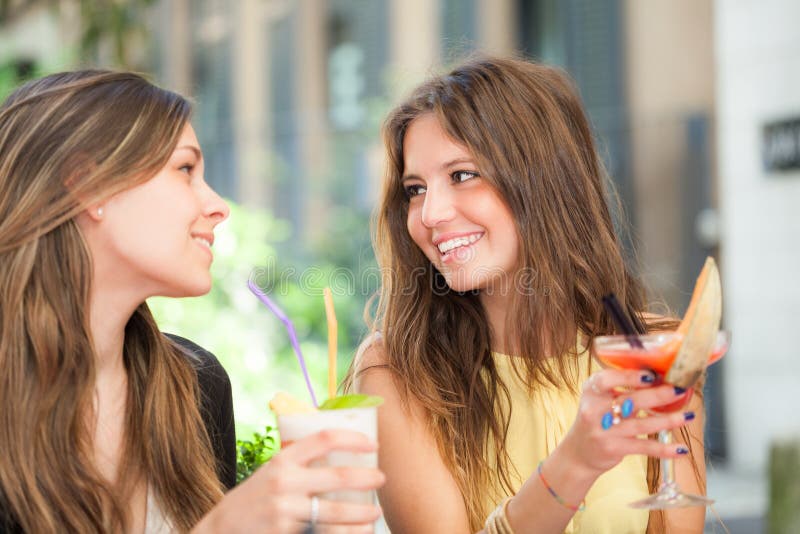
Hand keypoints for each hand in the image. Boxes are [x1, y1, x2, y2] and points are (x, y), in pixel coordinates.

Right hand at [193, 429, 384, 533]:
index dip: (353, 439)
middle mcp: (285, 482)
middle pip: (338, 477)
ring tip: (375, 515)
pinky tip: (358, 532)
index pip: (324, 439)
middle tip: (381, 479)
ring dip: (361, 515)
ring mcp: (285, 510)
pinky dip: (344, 533)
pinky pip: (323, 533)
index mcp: (283, 460)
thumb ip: (299, 464)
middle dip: (367, 478)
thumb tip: (341, 455)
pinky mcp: (287, 533)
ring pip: (335, 513)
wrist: (222, 529)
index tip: (372, 444)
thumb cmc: (254, 498)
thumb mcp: (271, 472)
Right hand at [561, 369, 694, 476]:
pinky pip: (644, 447)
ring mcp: (604, 431)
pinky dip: (664, 449)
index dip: (629, 377)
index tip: (651, 375)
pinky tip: (681, 448)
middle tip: (678, 390)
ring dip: (668, 420)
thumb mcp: (599, 400)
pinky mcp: (613, 449)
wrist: (579, 453)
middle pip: (630, 400)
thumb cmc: (596, 420)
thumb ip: (621, 389)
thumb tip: (660, 378)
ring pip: (641, 424)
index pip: (606, 379)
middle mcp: (594, 410)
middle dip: (658, 395)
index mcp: (591, 391)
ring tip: (688, 416)